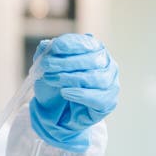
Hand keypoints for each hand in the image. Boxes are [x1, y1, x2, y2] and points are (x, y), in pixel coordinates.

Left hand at [29, 34, 119, 152]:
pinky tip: (65, 92)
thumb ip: (46, 55)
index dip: (72, 44)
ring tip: (52, 79)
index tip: (55, 47)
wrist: (59, 112)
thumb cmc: (57, 85)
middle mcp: (108, 64)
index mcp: (96, 50)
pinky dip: (80, 94)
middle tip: (46, 65)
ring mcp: (111, 83)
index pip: (89, 43)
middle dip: (67, 62)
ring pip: (96, 78)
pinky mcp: (108, 102)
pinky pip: (98, 97)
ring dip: (71, 78)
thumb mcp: (47, 69)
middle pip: (92, 60)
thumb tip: (45, 45)